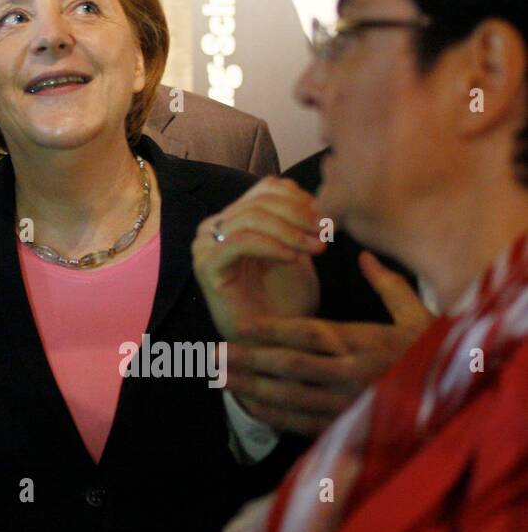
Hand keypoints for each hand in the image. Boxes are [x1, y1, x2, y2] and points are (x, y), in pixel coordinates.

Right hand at [191, 177, 325, 340]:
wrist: (276, 343)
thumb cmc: (287, 300)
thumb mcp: (298, 250)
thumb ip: (297, 220)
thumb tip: (307, 194)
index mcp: (236, 218)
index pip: (266, 189)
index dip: (300, 198)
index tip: (326, 219)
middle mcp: (216, 227)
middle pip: (260, 201)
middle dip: (298, 215)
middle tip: (324, 234)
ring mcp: (206, 246)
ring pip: (250, 218)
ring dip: (290, 231)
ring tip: (316, 248)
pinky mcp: (206, 266)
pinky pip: (238, 242)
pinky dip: (270, 246)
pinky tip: (293, 259)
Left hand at [223, 250, 432, 436]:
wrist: (458, 403)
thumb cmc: (432, 354)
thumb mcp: (416, 315)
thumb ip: (388, 285)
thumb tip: (364, 255)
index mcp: (364, 342)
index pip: (308, 333)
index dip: (271, 328)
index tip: (241, 324)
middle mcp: (352, 374)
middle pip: (289, 366)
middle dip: (248, 360)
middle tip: (212, 354)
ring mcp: (348, 405)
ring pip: (289, 397)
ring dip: (249, 387)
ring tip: (218, 377)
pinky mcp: (346, 429)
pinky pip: (300, 423)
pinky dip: (270, 415)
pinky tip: (245, 404)